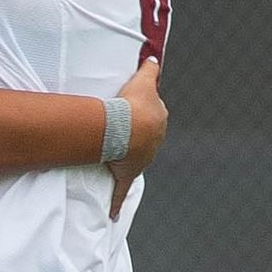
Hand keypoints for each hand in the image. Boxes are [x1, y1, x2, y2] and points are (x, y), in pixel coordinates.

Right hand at [107, 58, 165, 219]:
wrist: (127, 128)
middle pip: (146, 139)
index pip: (154, 116)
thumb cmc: (134, 104)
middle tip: (122, 131)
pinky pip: (121, 191)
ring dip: (127, 159)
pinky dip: (117, 203)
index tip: (134, 110)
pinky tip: (114, 215)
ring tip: (116, 155)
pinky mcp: (126, 174)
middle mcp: (153, 142)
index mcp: (158, 122)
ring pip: (136, 160)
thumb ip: (150, 68)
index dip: (144, 111)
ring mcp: (141, 159)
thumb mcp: (144, 80)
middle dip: (137, 136)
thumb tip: (154, 57)